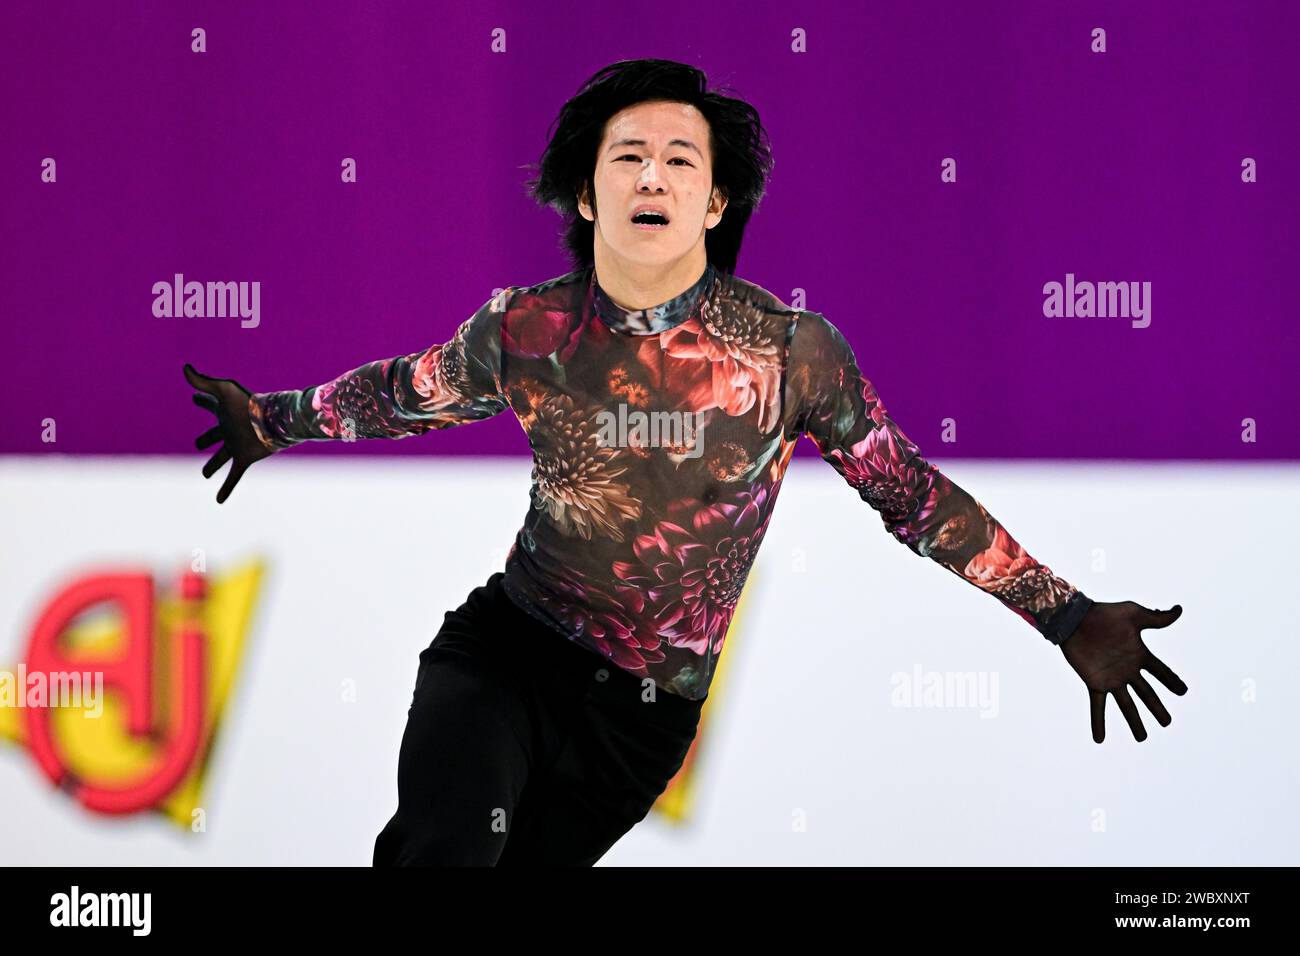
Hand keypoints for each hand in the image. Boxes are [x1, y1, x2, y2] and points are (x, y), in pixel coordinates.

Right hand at [184, 363, 273, 502]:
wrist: (273, 422)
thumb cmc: (249, 404)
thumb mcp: (224, 391)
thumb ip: (204, 382)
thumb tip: (185, 367)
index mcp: (224, 413)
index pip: (209, 405)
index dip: (202, 400)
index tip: (195, 398)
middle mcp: (230, 430)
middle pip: (214, 435)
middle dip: (206, 438)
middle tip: (198, 444)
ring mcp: (237, 445)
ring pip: (221, 458)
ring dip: (213, 466)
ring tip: (205, 474)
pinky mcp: (245, 458)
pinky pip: (234, 475)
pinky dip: (227, 488)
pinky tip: (219, 500)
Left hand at [1059, 601, 1186, 742]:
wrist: (1075, 618)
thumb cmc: (1104, 614)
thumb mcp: (1133, 615)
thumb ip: (1156, 618)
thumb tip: (1179, 610)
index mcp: (1139, 655)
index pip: (1161, 672)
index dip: (1172, 681)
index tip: (1183, 691)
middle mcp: (1127, 670)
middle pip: (1146, 694)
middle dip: (1157, 709)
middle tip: (1166, 722)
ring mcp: (1112, 679)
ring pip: (1126, 705)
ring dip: (1134, 722)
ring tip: (1142, 738)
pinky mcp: (1094, 683)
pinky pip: (1097, 706)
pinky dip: (1098, 722)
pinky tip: (1099, 739)